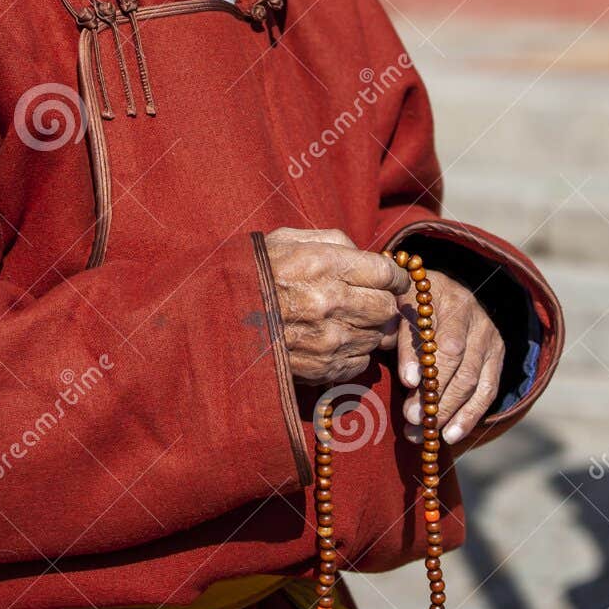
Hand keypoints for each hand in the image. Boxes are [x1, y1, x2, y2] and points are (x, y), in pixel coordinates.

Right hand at [265, 226, 410, 385]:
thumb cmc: (251, 273)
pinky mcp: (321, 368)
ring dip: (370, 328)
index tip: (390, 277)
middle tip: (371, 298)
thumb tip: (363, 253)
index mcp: (323, 265)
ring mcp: (328, 339)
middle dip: (384, 302)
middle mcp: (330, 303)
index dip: (394, 275)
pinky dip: (355, 352)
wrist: (214, 318)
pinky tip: (335, 340)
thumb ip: (331, 240)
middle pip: (387, 307)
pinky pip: (360, 362)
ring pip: (377, 336)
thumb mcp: (286, 240)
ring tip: (348, 320)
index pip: (386, 272)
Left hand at [397, 269, 504, 444]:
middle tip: (410, 418)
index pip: (426, 326)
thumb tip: (389, 361)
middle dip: (432, 391)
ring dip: (447, 410)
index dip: (416, 355)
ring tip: (425, 432)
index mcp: (434, 293)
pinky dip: (469, 415)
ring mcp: (485, 332)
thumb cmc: (411, 308)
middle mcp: (465, 309)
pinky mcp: (497, 352)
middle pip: (452, 355)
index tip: (406, 382)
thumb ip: (392, 329)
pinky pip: (488, 389)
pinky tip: (450, 435)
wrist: (449, 295)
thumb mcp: (396, 307)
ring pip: (470, 377)